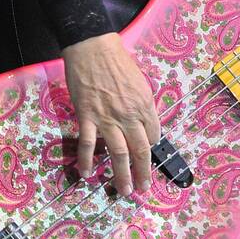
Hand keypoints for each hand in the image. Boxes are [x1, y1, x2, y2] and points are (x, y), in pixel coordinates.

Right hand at [62, 32, 160, 196]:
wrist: (93, 47)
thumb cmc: (117, 61)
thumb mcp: (139, 82)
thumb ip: (141, 105)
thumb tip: (142, 122)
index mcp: (144, 105)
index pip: (153, 135)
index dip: (151, 149)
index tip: (147, 158)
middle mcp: (129, 115)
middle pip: (140, 150)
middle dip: (143, 172)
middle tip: (142, 188)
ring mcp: (107, 117)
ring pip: (118, 152)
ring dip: (121, 175)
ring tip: (123, 190)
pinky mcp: (87, 116)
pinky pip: (88, 144)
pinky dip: (86, 160)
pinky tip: (86, 173)